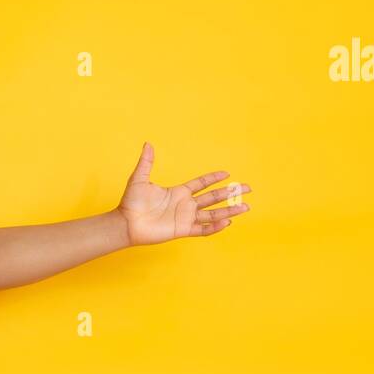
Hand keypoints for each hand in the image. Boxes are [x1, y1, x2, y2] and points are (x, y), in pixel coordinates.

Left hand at [115, 142, 251, 245]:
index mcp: (178, 192)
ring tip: (246, 206)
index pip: (201, 183)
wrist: (125, 223)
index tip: (227, 173)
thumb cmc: (131, 202)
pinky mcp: (182, 230)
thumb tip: (148, 143)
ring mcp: (185, 218)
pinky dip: (215, 227)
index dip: (214, 178)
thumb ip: (146, 162)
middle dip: (230, 193)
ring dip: (229, 210)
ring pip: (212, 214)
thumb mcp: (139, 179)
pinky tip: (227, 222)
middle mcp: (185, 204)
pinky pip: (202, 229)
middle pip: (213, 197)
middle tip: (248, 188)